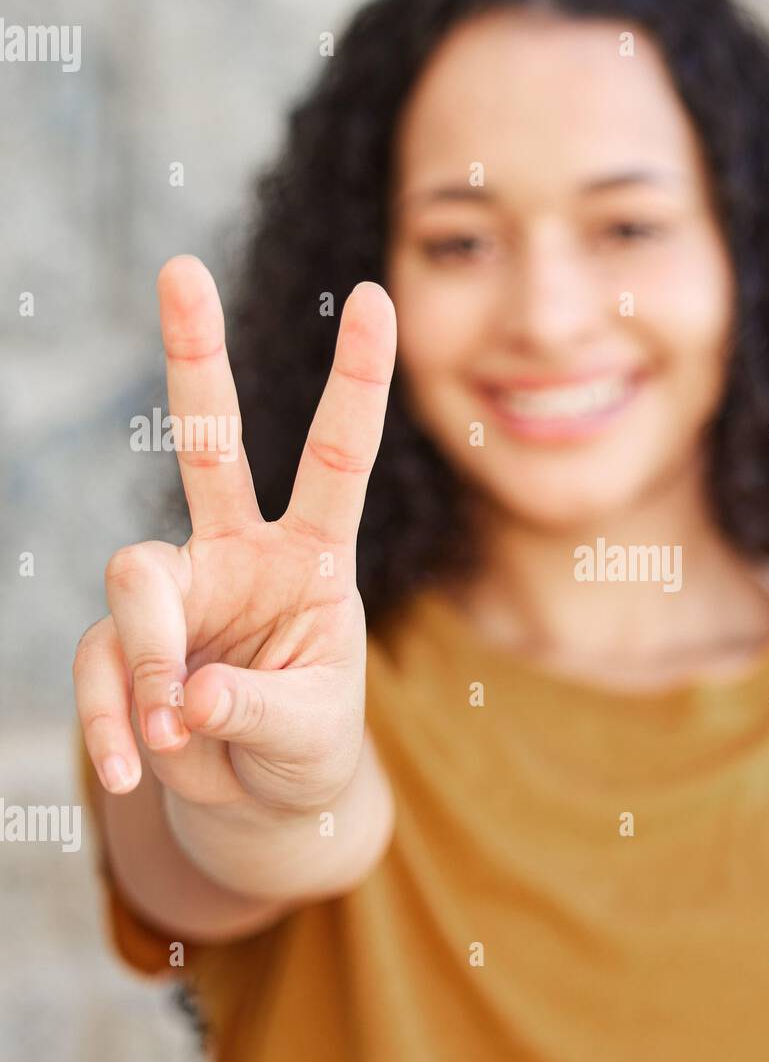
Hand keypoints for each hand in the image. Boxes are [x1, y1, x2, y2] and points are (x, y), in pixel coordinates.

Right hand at [74, 255, 396, 817]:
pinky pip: (103, 663)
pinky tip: (139, 760)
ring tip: (174, 735)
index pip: (337, 456)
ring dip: (150, 662)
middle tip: (182, 268)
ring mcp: (177, 589)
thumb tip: (186, 695)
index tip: (373, 295)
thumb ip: (253, 707)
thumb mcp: (309, 728)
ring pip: (138, 580)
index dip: (356, 379)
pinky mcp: (123, 639)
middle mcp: (240, 552)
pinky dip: (115, 717)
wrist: (262, 792)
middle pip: (209, 442)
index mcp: (314, 556)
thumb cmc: (308, 744)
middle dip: (195, 356)